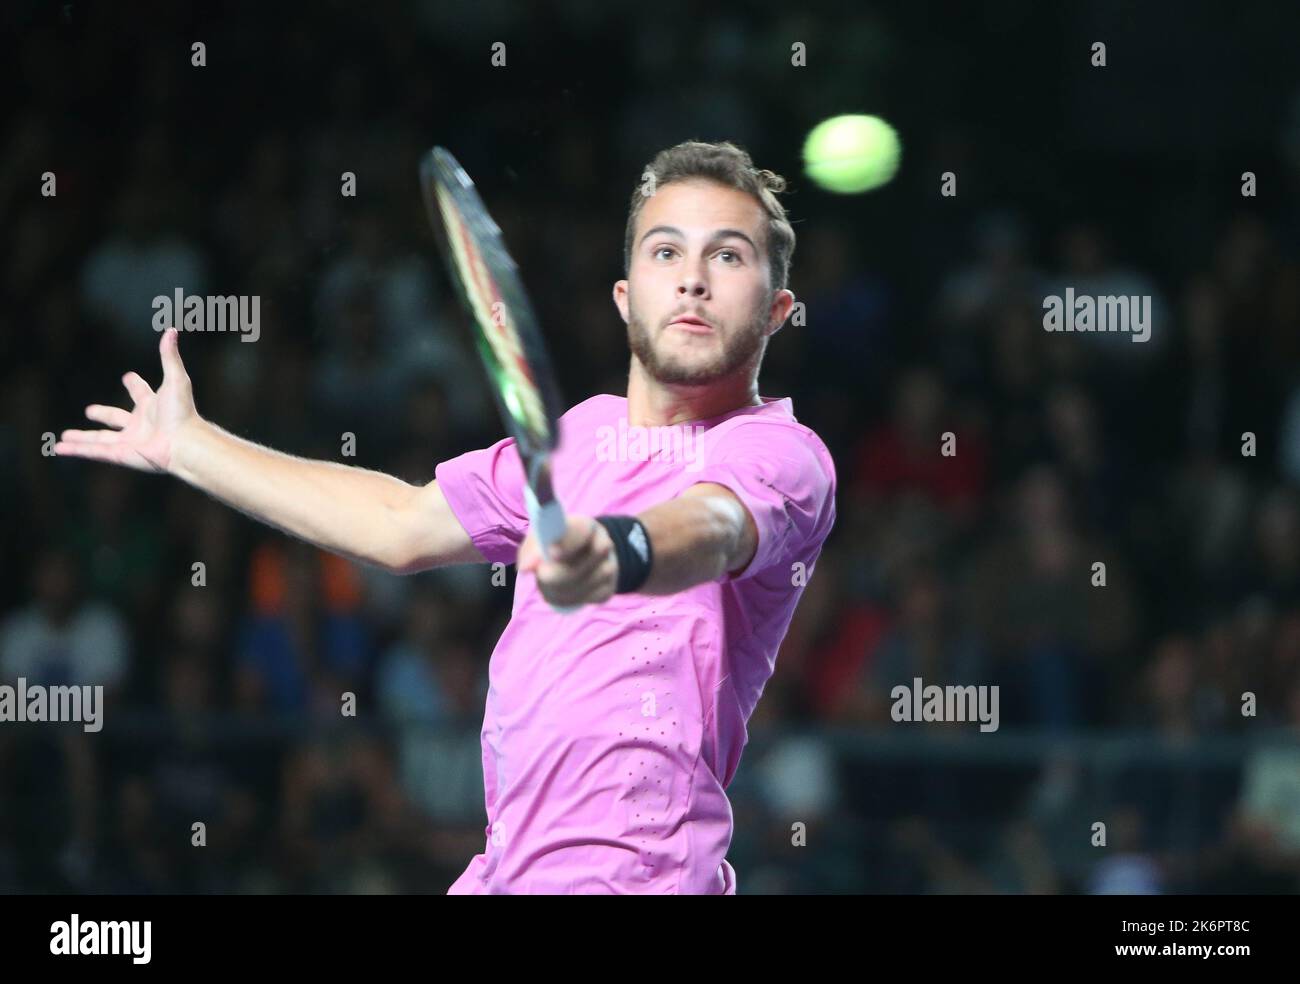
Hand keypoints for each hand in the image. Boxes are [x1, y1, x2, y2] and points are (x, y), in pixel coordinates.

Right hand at [55, 327, 199, 473]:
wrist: (184, 443)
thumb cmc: (183, 413)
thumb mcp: (176, 379)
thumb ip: (169, 356)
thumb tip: (171, 330)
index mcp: (152, 407)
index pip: (141, 393)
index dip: (135, 385)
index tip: (129, 377)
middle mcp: (141, 425)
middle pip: (117, 419)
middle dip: (105, 415)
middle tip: (91, 410)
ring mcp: (130, 441)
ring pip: (100, 439)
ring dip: (83, 438)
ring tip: (66, 436)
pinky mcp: (121, 454)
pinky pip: (94, 451)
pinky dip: (76, 450)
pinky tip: (60, 448)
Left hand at [517, 516, 618, 608]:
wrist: (574, 561)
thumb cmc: (552, 546)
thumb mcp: (538, 542)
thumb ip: (530, 551)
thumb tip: (526, 568)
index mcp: (584, 525)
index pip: (583, 529)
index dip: (568, 542)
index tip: (551, 554)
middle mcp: (603, 541)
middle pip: (589, 558)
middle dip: (562, 572)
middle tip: (542, 577)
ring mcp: (610, 564)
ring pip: (592, 580)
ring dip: (566, 588)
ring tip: (550, 587)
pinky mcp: (610, 586)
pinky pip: (596, 596)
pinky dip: (576, 599)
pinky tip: (565, 593)